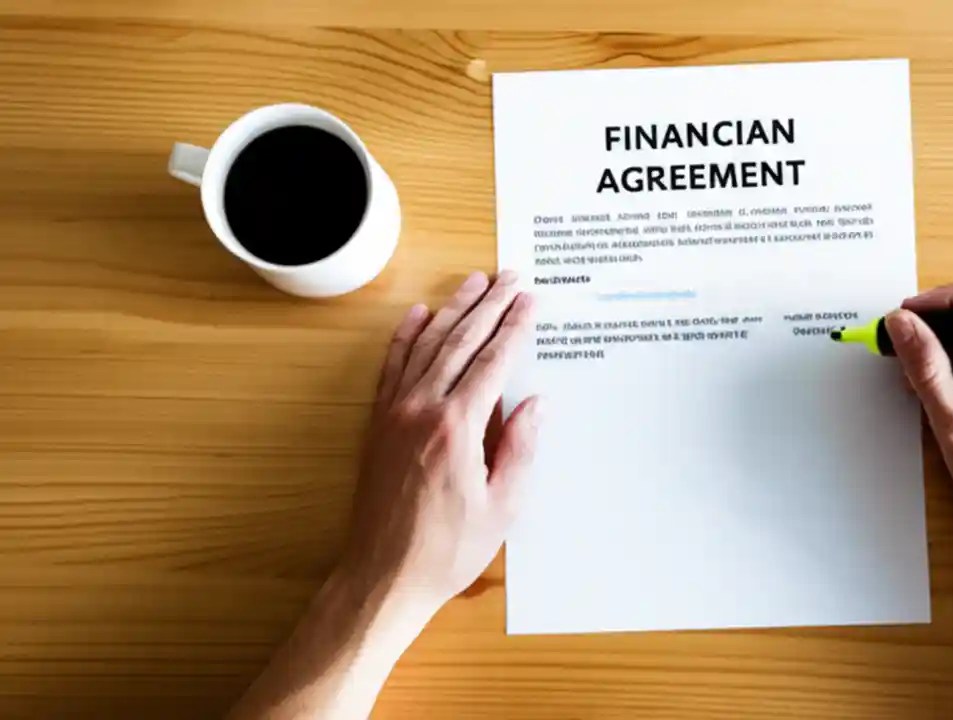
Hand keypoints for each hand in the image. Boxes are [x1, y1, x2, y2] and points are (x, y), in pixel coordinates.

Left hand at [338, 270, 538, 630]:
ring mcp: (394, 414)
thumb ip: (520, 449)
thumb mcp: (503, 507)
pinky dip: (405, 338)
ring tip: (473, 283)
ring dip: (451, 310)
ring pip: (426, 346)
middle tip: (509, 278)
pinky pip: (392, 368)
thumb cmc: (448, 550)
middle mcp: (422, 410)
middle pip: (460, 342)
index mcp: (458, 428)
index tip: (530, 301)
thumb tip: (535, 403)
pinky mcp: (378, 424)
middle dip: (488, 306)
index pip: (493, 362)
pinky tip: (418, 316)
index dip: (515, 328)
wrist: (385, 575)